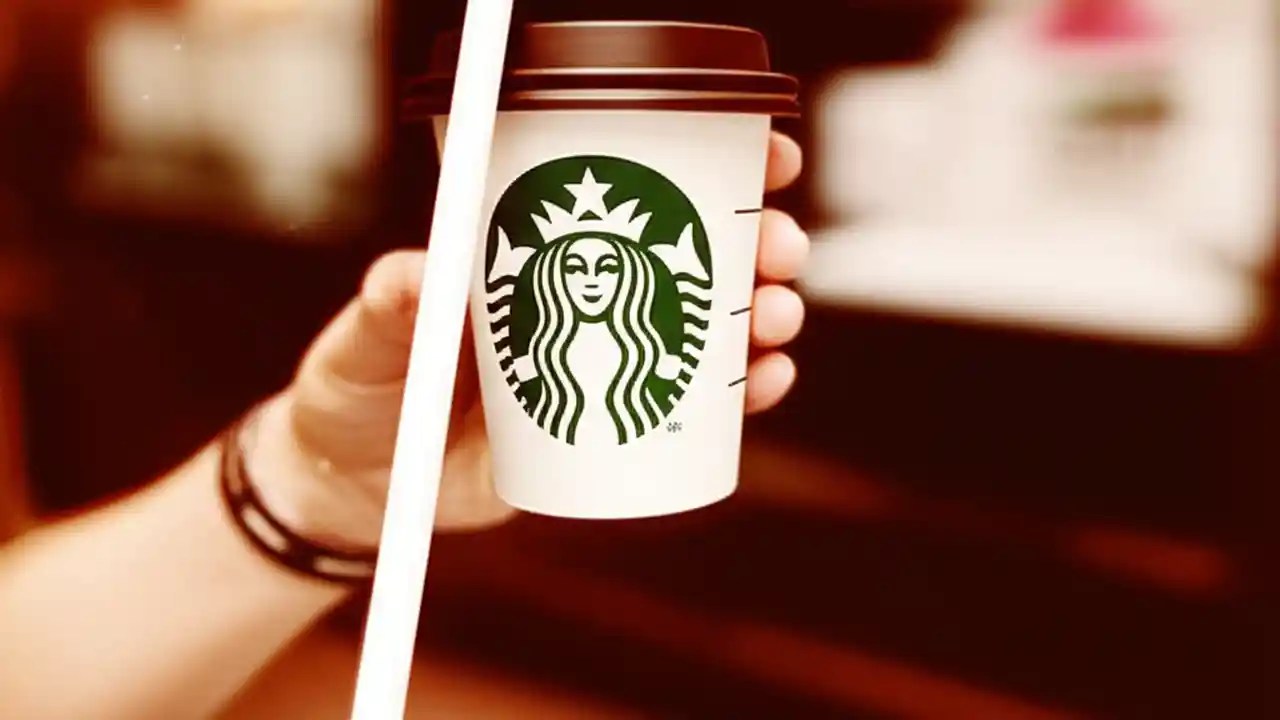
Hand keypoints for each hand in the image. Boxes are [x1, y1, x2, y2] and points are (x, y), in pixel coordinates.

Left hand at [248, 133, 808, 546]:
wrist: (360, 487)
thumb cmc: (360, 395)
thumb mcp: (365, 342)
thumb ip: (388, 307)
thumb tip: (421, 275)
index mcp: (532, 256)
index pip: (626, 195)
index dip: (706, 169)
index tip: (763, 159)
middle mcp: (580, 300)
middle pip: (691, 257)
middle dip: (757, 245)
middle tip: (779, 253)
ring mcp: (603, 362)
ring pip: (707, 327)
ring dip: (761, 314)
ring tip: (775, 318)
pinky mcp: (611, 428)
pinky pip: (694, 407)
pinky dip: (743, 393)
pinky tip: (765, 382)